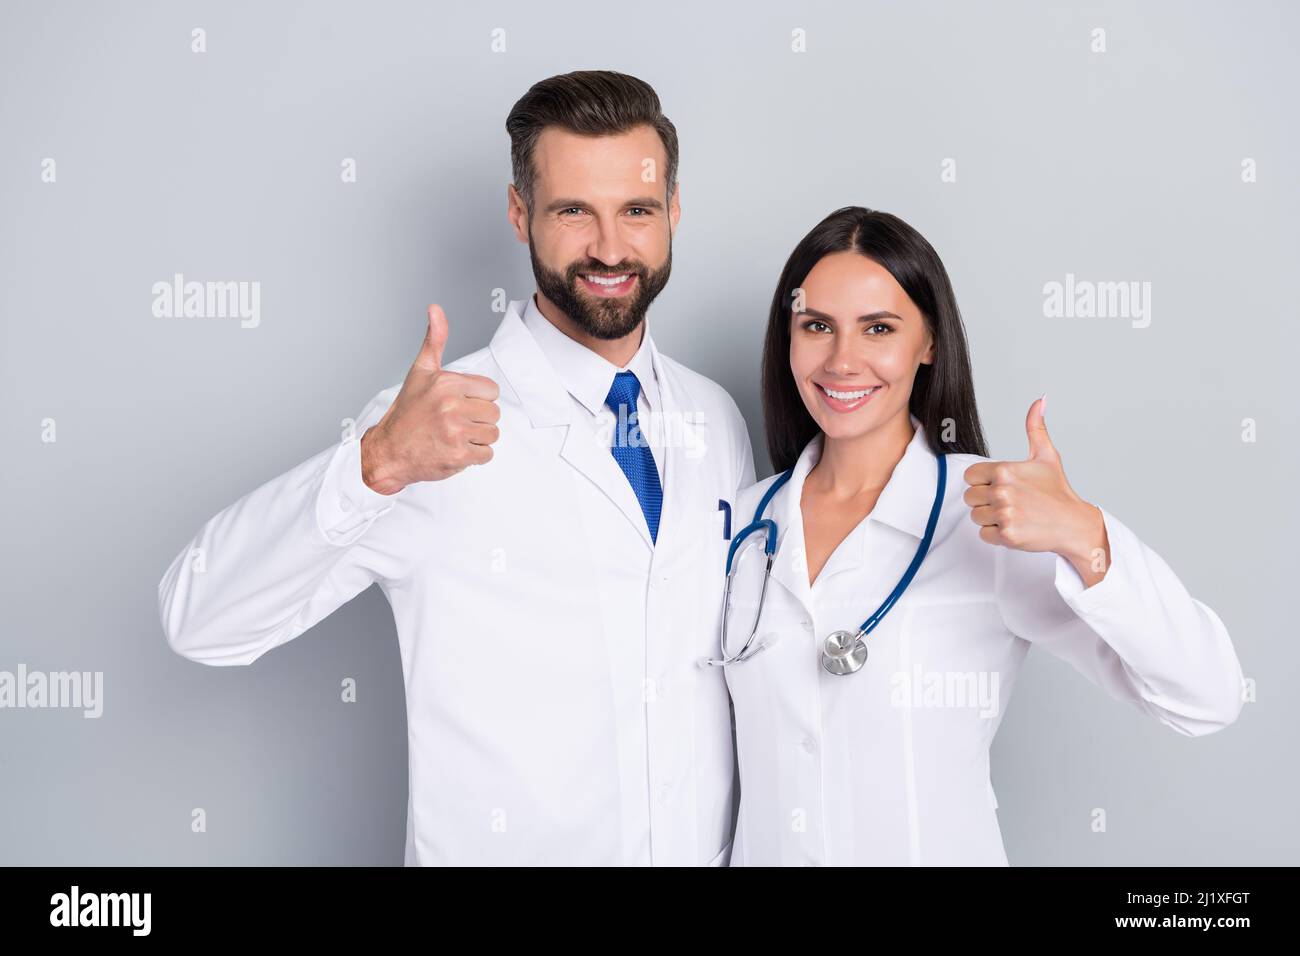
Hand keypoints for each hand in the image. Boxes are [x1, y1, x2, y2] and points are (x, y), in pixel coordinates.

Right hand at [360, 304, 500, 493]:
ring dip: (477, 438)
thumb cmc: (407, 413)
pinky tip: (454, 449)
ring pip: (492, 434)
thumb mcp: (420, 371)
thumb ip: (434, 340)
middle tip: (454, 422)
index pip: (491, 390)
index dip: (478, 398)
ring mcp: (456, 432)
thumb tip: (435, 308)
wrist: (389, 451)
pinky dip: (474, 456)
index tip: (459, 404)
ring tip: (454, 436)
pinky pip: (487, 454)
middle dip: (478, 419)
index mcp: (447, 383)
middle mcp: (452, 406)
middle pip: (494, 413)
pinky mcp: (459, 455)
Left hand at [962, 396, 1109, 583]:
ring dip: (991, 517)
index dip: (982, 481)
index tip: (1000, 485)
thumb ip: (1036, 428)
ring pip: (976, 516)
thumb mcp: (1047, 456)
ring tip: (1014, 513)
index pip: (970, 476)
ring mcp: (1004, 514)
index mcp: (1005, 470)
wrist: (1074, 523)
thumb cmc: (1058, 491)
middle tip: (1010, 501)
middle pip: (970, 497)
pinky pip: (984, 534)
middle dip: (985, 500)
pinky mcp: (1007, 535)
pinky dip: (996, 534)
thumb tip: (1040, 400)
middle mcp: (1002, 491)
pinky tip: (1015, 526)